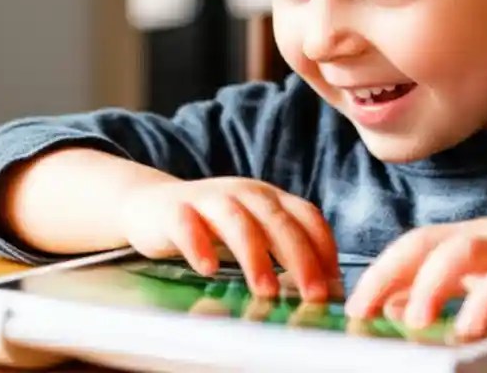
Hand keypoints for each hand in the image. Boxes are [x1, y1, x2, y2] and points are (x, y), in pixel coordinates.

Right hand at [117, 177, 339, 300]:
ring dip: (255, 257)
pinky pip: (187, 225)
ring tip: (268, 290)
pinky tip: (207, 269)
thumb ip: (282, 249)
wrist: (150, 205)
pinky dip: (198, 245)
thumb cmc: (211, 226)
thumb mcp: (253, 230)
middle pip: (278, 221)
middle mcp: (244, 193)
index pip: (307, 216)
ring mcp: (209, 199)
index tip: (335, 281)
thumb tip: (321, 286)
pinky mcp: (174, 210)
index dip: (324, 247)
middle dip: (300, 258)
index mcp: (269, 198)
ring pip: (238, 223)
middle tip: (314, 293)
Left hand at [345, 208, 486, 338]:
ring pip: (462, 251)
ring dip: (431, 284)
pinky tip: (471, 328)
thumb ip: (446, 287)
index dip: (378, 272)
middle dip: (387, 275)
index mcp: (469, 237)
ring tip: (415, 321)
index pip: (412, 244)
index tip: (353, 307)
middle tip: (364, 314)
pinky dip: (486, 302)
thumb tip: (394, 306)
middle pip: (425, 242)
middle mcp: (486, 237)